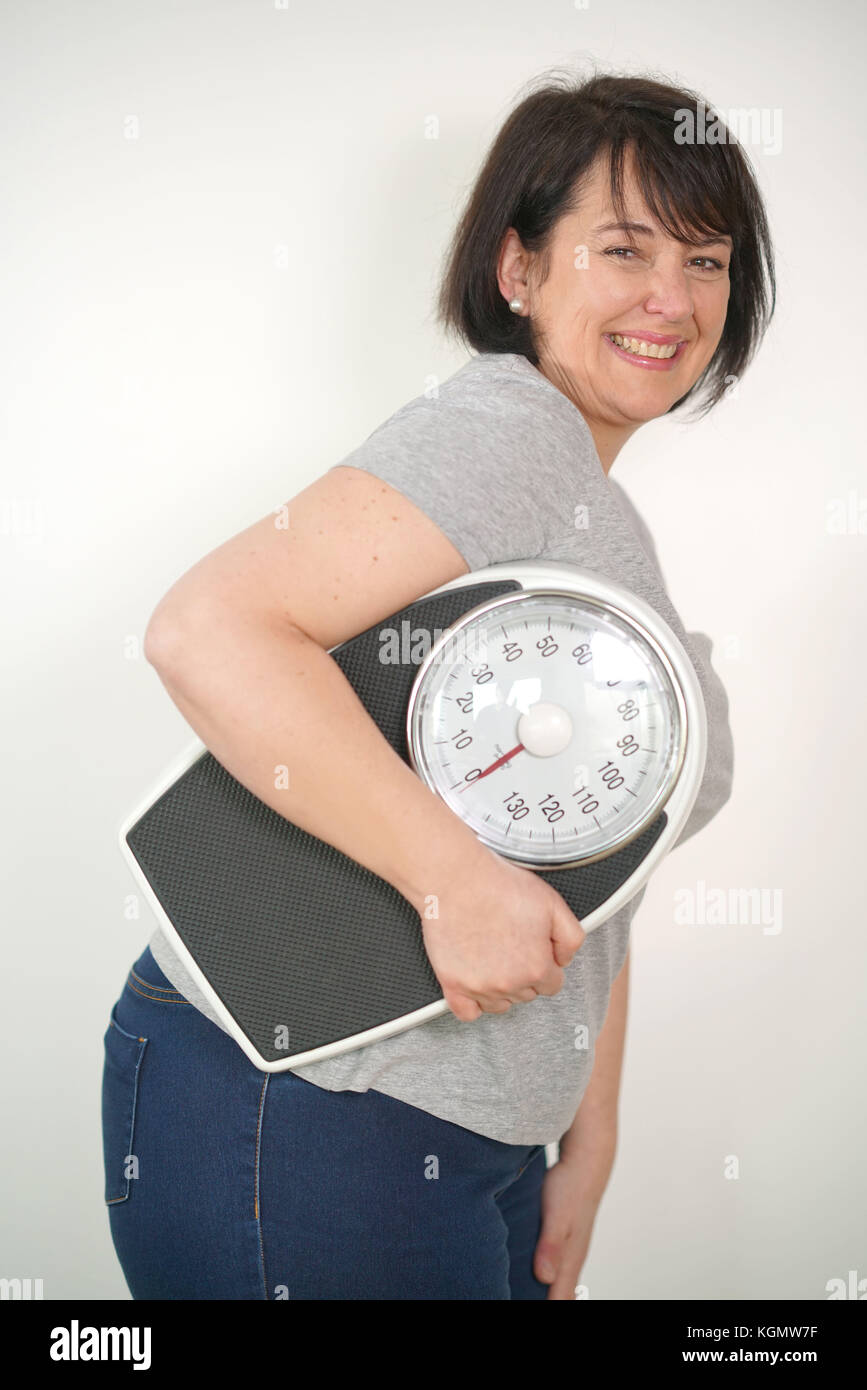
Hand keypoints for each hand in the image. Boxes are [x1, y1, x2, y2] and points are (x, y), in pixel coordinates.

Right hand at [417, 843, 585, 1020]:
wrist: (458, 880)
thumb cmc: (502, 887)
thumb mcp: (553, 904)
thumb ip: (571, 938)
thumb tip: (564, 960)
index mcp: (537, 968)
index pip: (552, 984)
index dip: (545, 963)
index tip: (533, 947)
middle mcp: (510, 984)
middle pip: (526, 994)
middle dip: (524, 974)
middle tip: (511, 944)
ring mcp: (480, 987)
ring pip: (500, 1004)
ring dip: (502, 988)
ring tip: (493, 958)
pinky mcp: (453, 984)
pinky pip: (467, 1013)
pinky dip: (474, 1003)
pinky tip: (476, 982)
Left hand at [533, 1150, 613, 1299]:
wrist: (585, 1160)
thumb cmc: (570, 1187)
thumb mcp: (556, 1216)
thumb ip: (551, 1246)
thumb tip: (545, 1278)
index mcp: (570, 1259)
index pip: (559, 1299)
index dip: (547, 1308)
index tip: (520, 1308)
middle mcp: (571, 1258)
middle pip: (560, 1294)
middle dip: (544, 1302)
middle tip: (517, 1300)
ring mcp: (568, 1247)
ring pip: (556, 1280)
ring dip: (543, 1291)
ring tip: (520, 1293)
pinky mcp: (562, 1236)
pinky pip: (552, 1264)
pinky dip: (543, 1276)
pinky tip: (528, 1273)